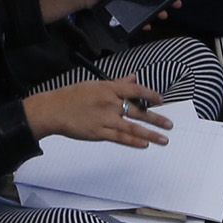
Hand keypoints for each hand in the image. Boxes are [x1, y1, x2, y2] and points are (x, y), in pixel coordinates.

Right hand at [25, 75, 172, 149]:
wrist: (53, 110)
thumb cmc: (72, 96)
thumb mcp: (95, 85)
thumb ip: (117, 83)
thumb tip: (133, 78)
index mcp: (108, 88)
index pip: (135, 90)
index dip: (150, 95)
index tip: (160, 100)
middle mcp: (109, 103)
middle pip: (137, 111)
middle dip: (155, 119)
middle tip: (169, 124)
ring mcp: (104, 119)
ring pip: (132, 127)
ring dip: (150, 134)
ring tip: (164, 139)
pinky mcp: (98, 133)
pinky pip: (120, 138)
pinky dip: (133, 141)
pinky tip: (144, 144)